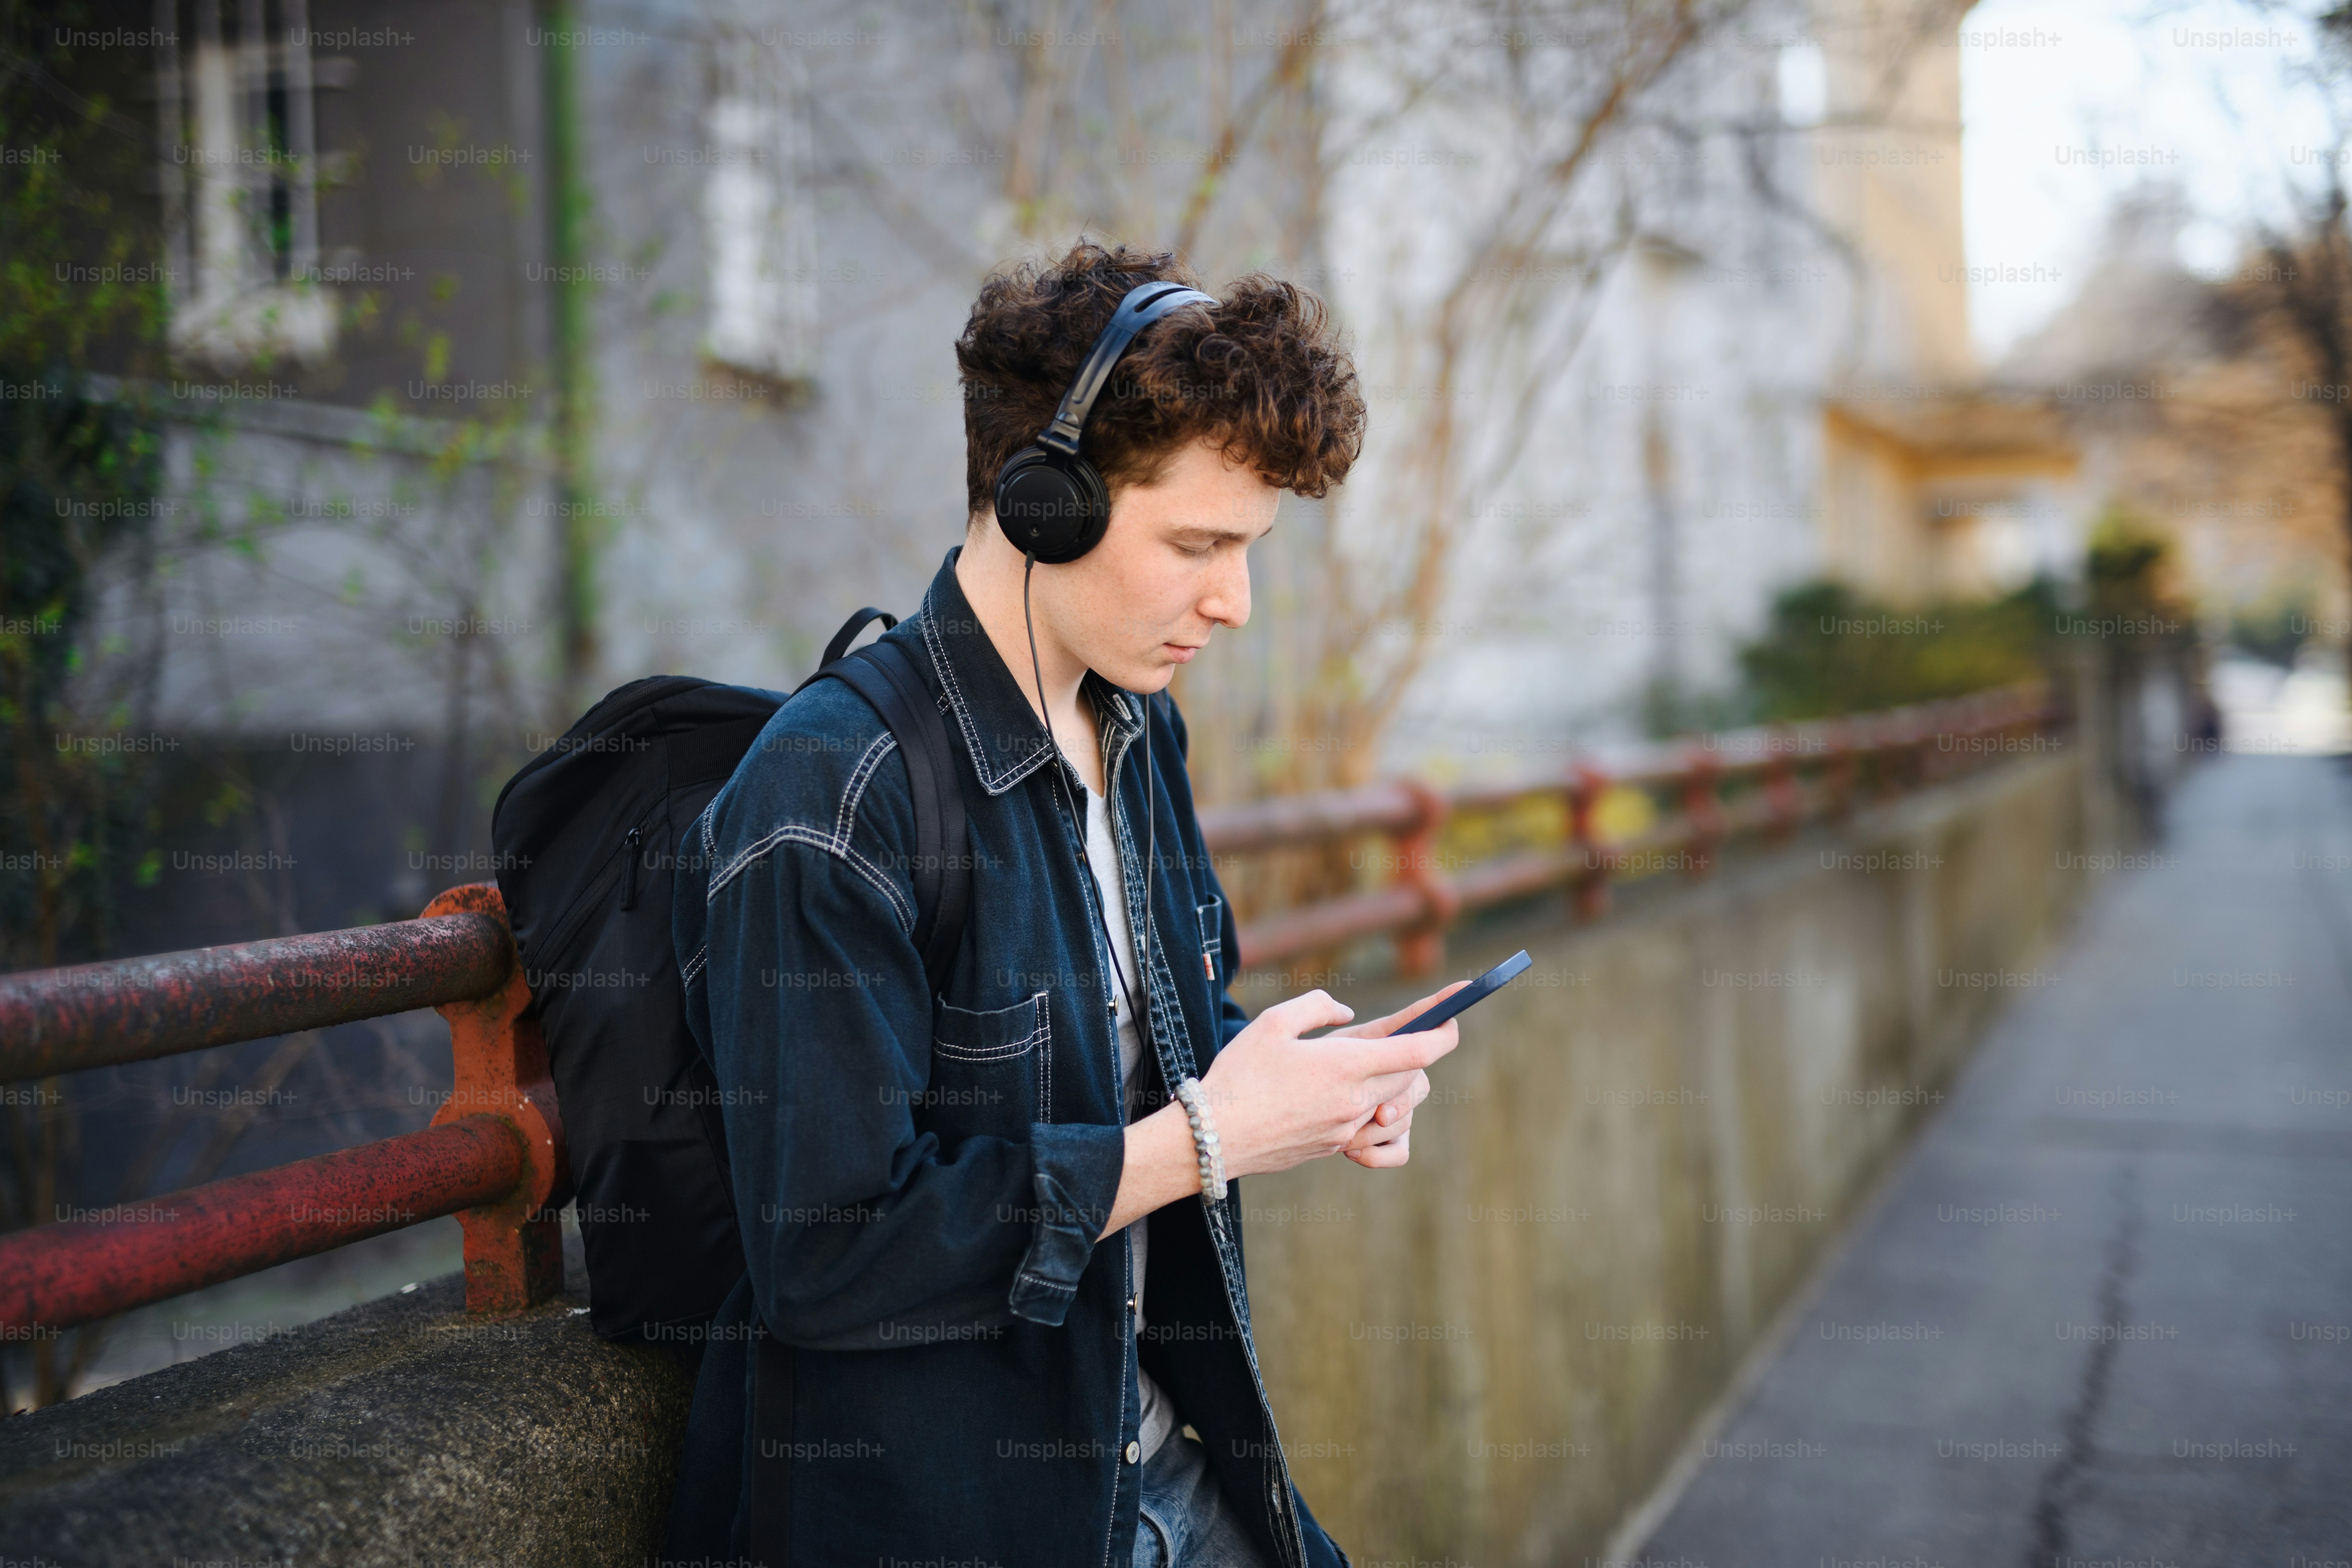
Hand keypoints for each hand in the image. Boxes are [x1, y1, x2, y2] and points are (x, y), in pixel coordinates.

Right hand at [1197, 983, 1466, 1179]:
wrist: (1211, 1137)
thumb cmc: (1238, 1075)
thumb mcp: (1273, 1022)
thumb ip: (1318, 1007)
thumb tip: (1348, 1014)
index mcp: (1344, 1065)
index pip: (1418, 1050)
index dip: (1444, 1029)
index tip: (1456, 1012)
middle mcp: (1354, 1101)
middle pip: (1413, 1076)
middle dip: (1415, 1052)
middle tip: (1397, 1034)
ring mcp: (1347, 1129)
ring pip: (1399, 1107)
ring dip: (1397, 1086)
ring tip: (1369, 1069)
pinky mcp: (1335, 1148)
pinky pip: (1379, 1135)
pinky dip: (1381, 1119)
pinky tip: (1363, 1108)